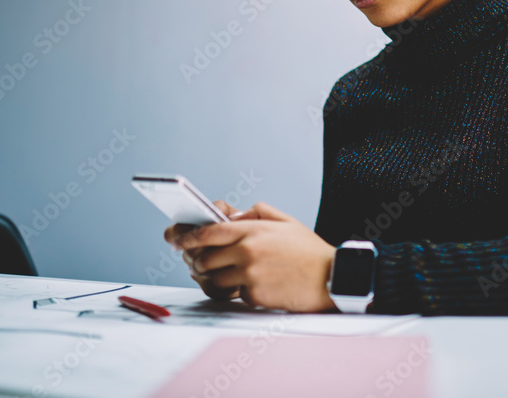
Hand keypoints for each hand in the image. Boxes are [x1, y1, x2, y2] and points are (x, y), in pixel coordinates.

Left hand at [165, 200, 338, 312]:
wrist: (331, 278)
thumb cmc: (309, 251)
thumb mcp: (286, 221)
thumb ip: (257, 213)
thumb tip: (232, 216)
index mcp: (253, 230)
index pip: (209, 231)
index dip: (187, 236)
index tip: (176, 240)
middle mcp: (248, 251)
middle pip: (204, 258)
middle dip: (198, 261)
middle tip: (201, 262)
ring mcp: (250, 274)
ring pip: (213, 279)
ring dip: (215, 278)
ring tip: (227, 275)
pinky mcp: (254, 295)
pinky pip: (233, 293)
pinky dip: (238, 291)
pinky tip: (254, 285)